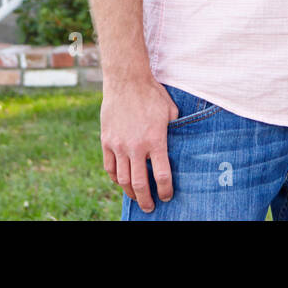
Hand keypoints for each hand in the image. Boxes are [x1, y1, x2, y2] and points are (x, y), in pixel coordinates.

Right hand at [100, 75, 178, 211]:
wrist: (126, 80)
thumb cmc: (152, 94)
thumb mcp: (171, 111)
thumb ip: (175, 130)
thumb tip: (180, 143)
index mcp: (155, 140)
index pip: (162, 175)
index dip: (166, 190)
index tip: (167, 197)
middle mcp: (136, 146)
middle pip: (140, 184)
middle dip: (147, 200)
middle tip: (151, 207)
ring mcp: (119, 145)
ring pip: (123, 179)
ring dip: (130, 193)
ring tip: (137, 198)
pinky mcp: (106, 141)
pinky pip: (109, 168)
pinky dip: (116, 178)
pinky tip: (122, 182)